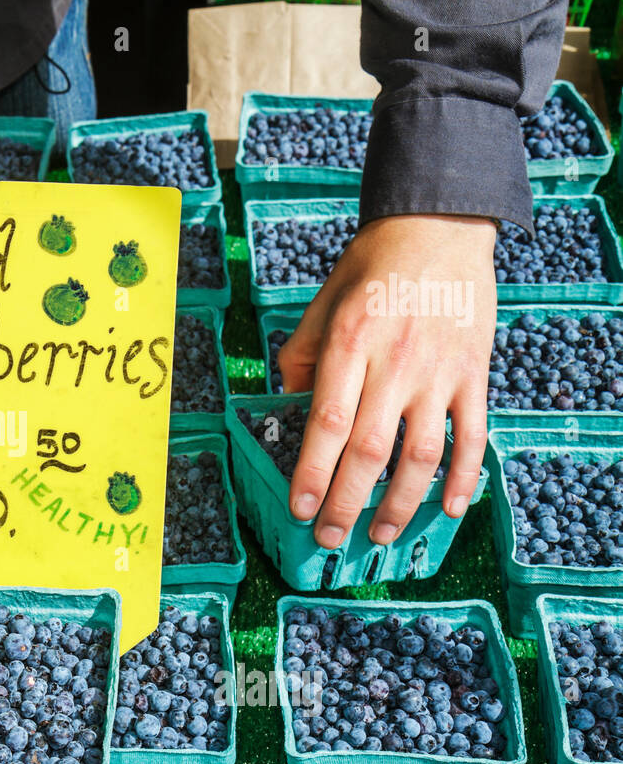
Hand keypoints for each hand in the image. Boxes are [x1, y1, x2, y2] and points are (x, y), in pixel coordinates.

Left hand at [277, 213, 495, 548]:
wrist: (439, 227)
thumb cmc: (372, 268)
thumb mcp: (324, 304)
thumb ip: (302, 357)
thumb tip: (288, 408)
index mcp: (351, 344)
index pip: (327, 423)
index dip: (313, 472)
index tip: (300, 508)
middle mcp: (396, 362)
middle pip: (369, 450)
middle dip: (346, 502)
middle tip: (330, 536)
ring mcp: (439, 372)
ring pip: (422, 455)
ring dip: (399, 503)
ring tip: (379, 533)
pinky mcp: (474, 374)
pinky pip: (472, 436)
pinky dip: (463, 478)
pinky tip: (448, 509)